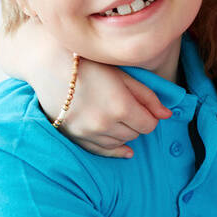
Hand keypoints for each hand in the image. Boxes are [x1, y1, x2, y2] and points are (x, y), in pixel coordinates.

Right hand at [55, 60, 170, 157]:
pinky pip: (102, 151)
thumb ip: (148, 97)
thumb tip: (167, 115)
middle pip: (135, 134)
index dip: (150, 117)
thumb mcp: (124, 76)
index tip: (145, 109)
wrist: (49, 66)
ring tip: (117, 117)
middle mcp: (105, 123)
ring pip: (120, 142)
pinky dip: (115, 150)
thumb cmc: (90, 66)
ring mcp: (88, 133)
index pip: (149, 125)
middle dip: (137, 123)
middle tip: (128, 108)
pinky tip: (126, 151)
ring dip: (124, 132)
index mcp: (121, 106)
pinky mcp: (75, 137)